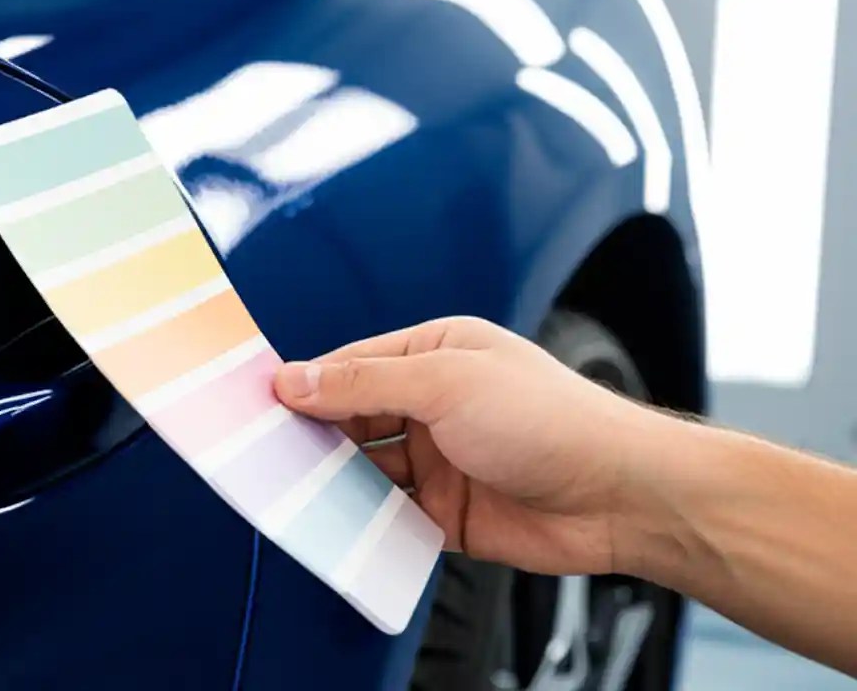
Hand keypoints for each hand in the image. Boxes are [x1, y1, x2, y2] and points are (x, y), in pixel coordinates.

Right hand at [273, 316, 658, 575]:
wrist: (620, 496)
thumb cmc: (551, 419)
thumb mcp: (446, 383)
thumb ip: (364, 384)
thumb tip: (295, 378)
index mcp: (437, 354)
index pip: (352, 365)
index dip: (307, 384)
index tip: (260, 405)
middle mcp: (435, 405)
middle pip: (352, 419)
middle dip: (314, 435)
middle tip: (269, 454)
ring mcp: (440, 460)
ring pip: (364, 470)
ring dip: (335, 481)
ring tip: (297, 492)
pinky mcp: (446, 513)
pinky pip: (388, 517)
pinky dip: (363, 523)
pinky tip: (340, 526)